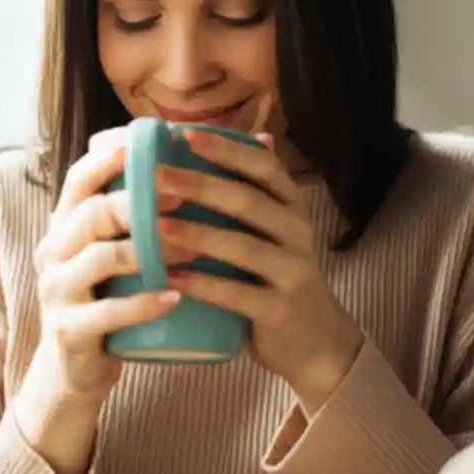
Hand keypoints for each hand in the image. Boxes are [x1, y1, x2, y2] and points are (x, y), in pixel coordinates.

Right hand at [14, 128, 191, 473]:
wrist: (75, 369)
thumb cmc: (110, 298)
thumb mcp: (115, 252)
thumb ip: (139, 215)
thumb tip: (194, 167)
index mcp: (65, 225)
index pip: (79, 177)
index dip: (111, 157)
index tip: (150, 144)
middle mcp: (53, 251)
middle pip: (91, 212)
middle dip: (137, 201)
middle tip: (184, 197)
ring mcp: (57, 291)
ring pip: (98, 259)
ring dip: (148, 251)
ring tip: (191, 250)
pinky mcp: (69, 330)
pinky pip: (107, 314)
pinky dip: (143, 305)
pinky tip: (175, 299)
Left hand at [155, 129, 364, 414]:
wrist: (316, 340)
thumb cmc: (279, 276)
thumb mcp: (275, 230)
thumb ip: (259, 190)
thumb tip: (254, 133)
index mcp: (292, 206)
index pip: (263, 166)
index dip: (226, 148)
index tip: (184, 134)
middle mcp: (298, 232)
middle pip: (248, 201)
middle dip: (200, 185)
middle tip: (157, 175)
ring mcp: (293, 271)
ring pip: (243, 246)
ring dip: (197, 234)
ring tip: (157, 225)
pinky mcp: (280, 309)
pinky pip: (239, 294)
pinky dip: (203, 285)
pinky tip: (172, 279)